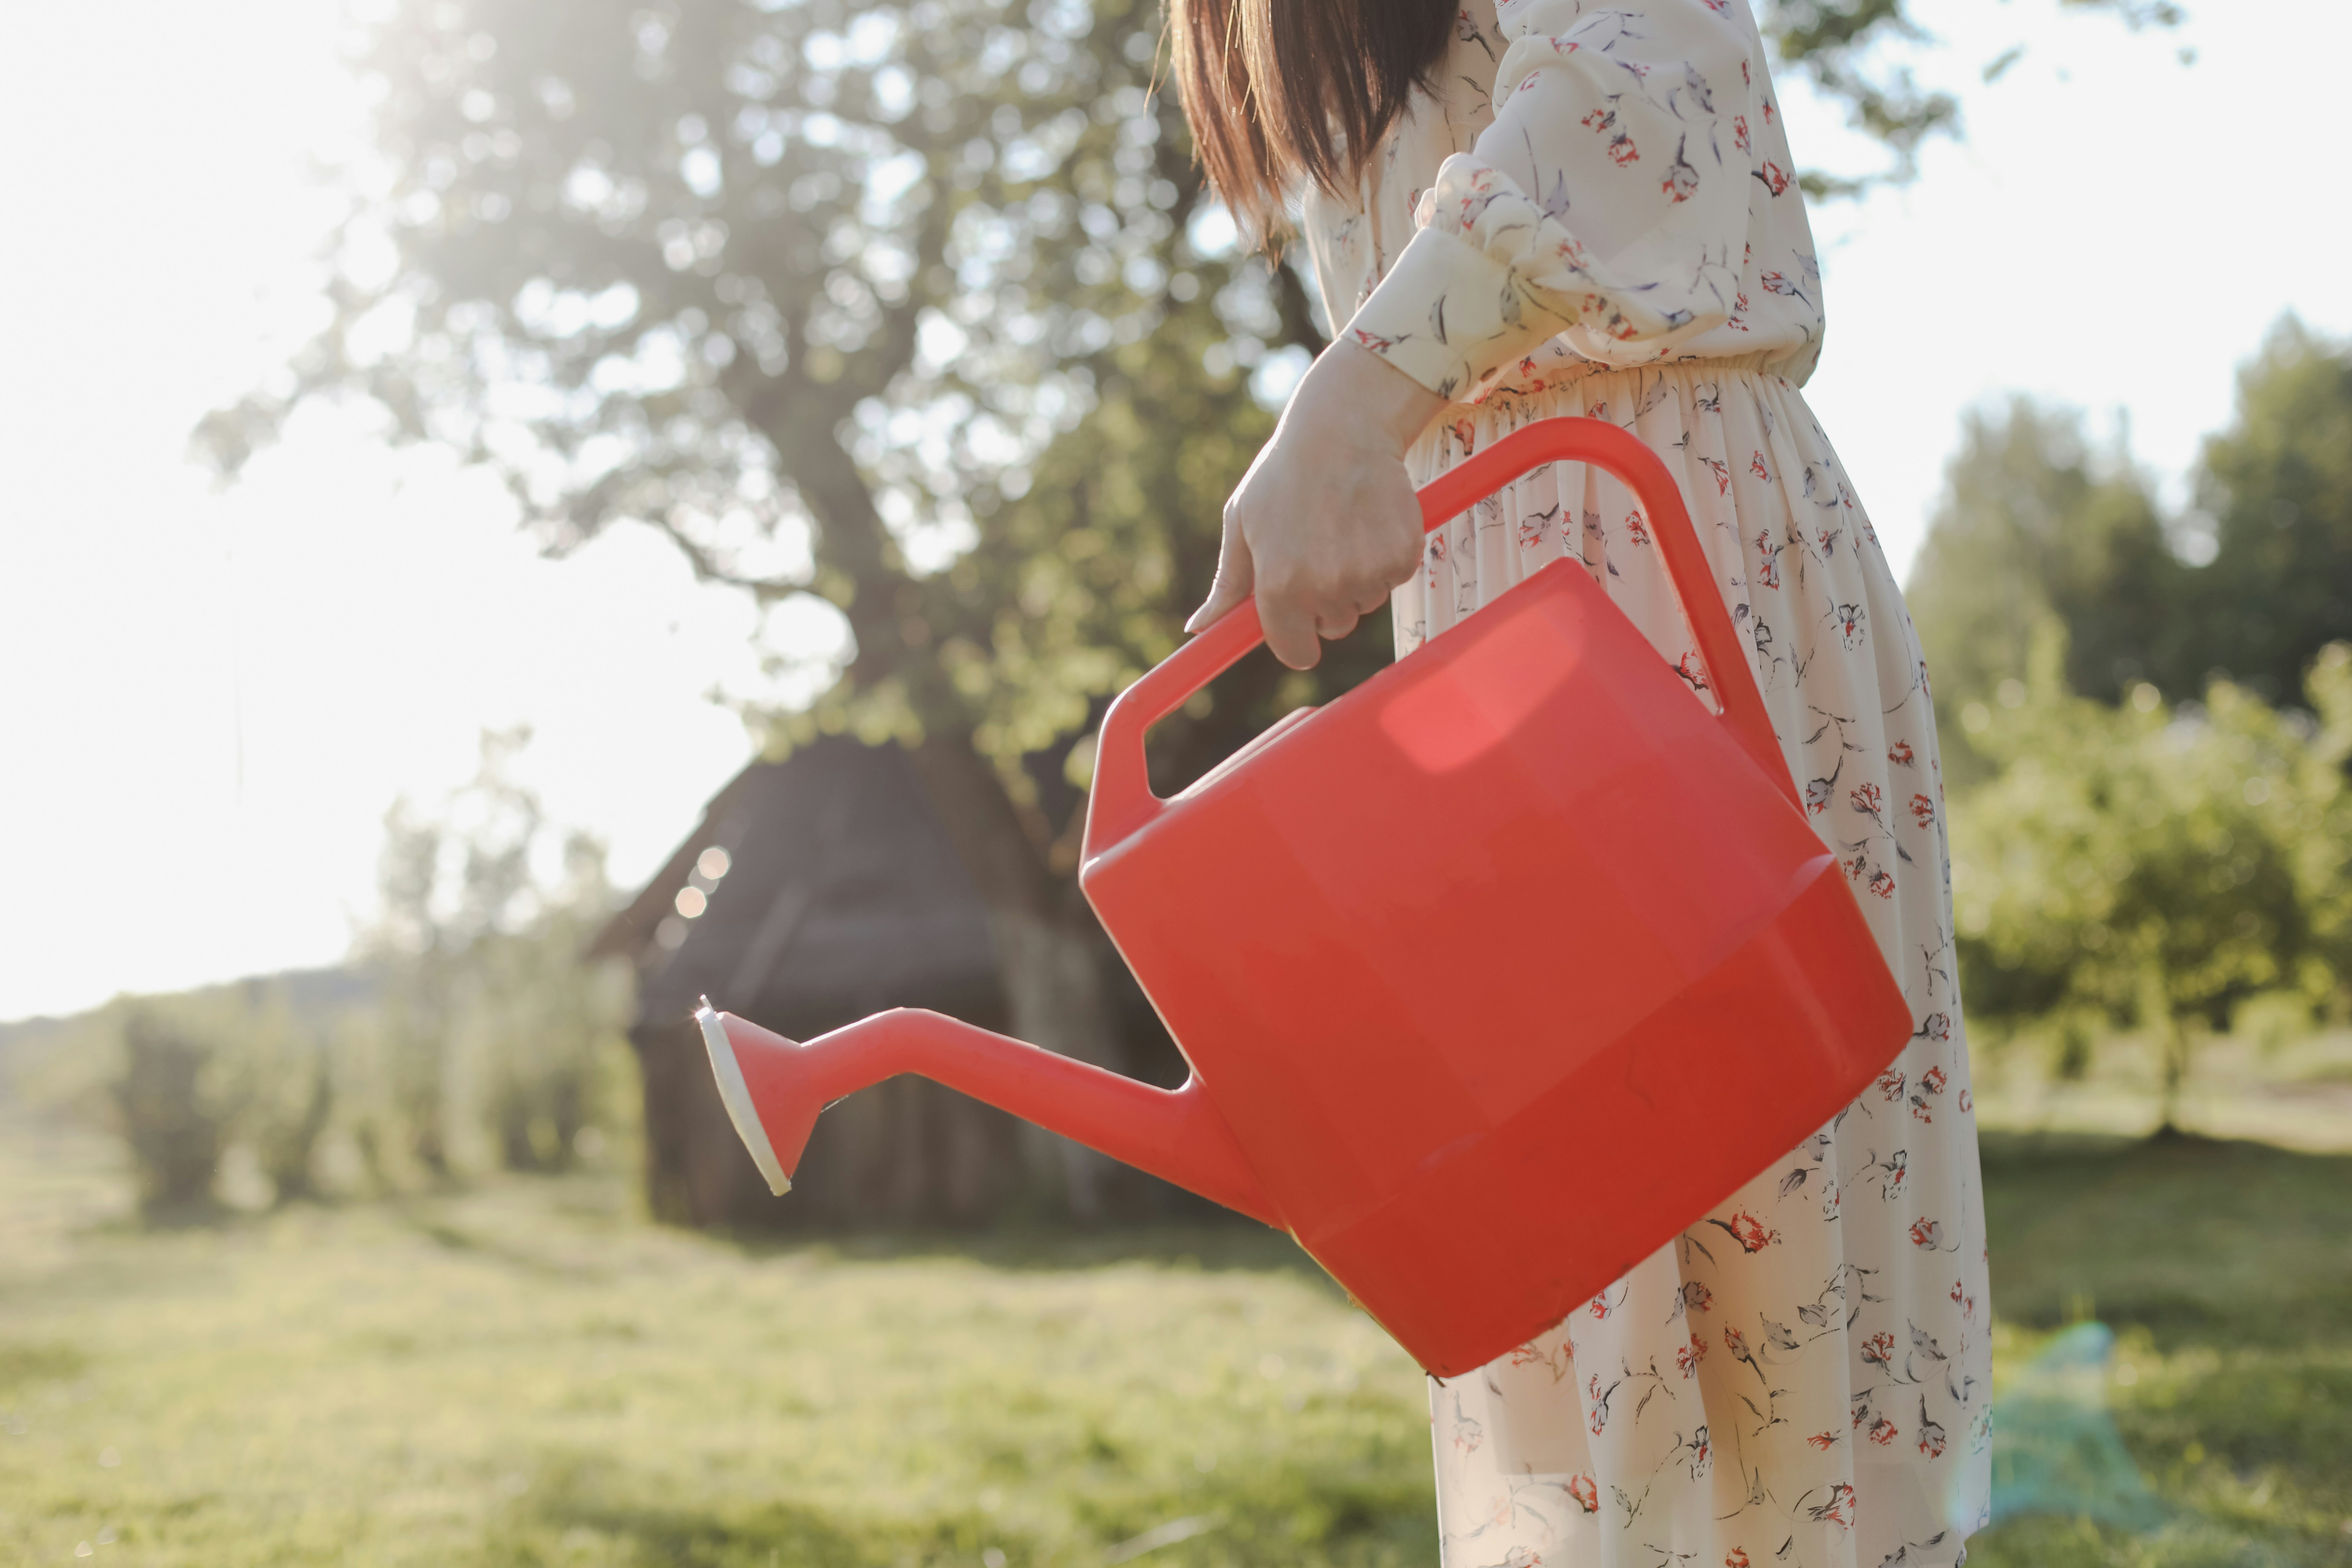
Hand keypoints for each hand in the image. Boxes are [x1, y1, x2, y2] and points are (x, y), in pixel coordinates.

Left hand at [1186, 339, 1448, 669]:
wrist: (1342, 427)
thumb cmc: (1283, 475)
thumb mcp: (1241, 523)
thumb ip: (1226, 585)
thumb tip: (1197, 629)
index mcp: (1279, 584)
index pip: (1296, 652)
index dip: (1297, 639)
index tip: (1299, 622)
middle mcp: (1325, 586)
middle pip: (1333, 627)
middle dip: (1326, 601)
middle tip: (1319, 548)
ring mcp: (1367, 573)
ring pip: (1365, 603)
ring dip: (1357, 578)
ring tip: (1343, 528)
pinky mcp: (1402, 556)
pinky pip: (1393, 579)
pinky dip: (1385, 558)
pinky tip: (1369, 521)